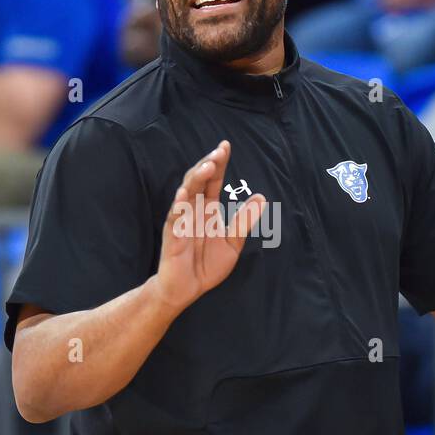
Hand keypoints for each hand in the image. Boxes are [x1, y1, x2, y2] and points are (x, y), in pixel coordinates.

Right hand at [152, 141, 265, 311]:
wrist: (187, 289)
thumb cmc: (206, 264)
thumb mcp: (232, 243)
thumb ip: (244, 221)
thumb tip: (261, 197)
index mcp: (206, 208)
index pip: (212, 180)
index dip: (218, 163)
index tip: (225, 146)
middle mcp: (192, 210)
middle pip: (197, 180)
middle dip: (207, 165)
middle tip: (219, 153)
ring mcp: (181, 221)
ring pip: (185, 193)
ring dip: (195, 179)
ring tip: (207, 166)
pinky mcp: (173, 236)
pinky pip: (174, 218)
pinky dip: (178, 206)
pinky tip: (183, 195)